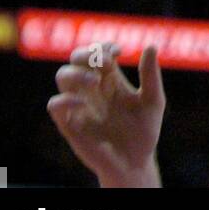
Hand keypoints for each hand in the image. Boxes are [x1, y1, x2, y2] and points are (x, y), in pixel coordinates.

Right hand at [47, 43, 164, 187]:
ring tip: (96, 81)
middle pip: (76, 58)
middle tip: (105, 61)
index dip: (104, 45)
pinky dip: (65, 99)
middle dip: (86, 52)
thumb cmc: (144, 131)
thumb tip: (151, 46)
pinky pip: (55, 105)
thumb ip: (150, 75)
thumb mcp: (153, 101)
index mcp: (111, 80)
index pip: (98, 52)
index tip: (118, 51)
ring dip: (76, 72)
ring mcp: (80, 105)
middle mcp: (92, 89)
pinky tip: (84, 103)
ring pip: (62, 76)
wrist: (135, 164)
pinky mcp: (70, 125)